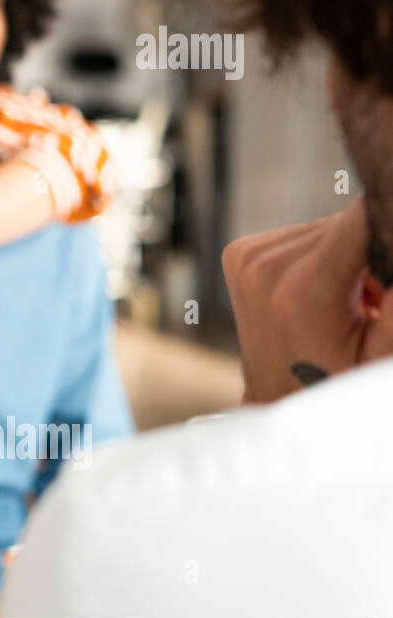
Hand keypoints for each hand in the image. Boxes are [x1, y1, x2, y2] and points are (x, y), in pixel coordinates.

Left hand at [222, 198, 392, 403]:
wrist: (277, 397)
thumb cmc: (334, 380)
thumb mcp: (379, 353)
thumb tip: (392, 244)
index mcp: (304, 289)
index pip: (361, 219)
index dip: (386, 229)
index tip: (381, 271)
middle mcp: (267, 267)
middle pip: (346, 224)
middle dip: (369, 254)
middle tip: (369, 301)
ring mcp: (247, 257)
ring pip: (324, 227)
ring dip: (345, 255)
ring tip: (346, 301)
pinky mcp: (240, 252)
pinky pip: (299, 235)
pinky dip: (319, 255)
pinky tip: (320, 291)